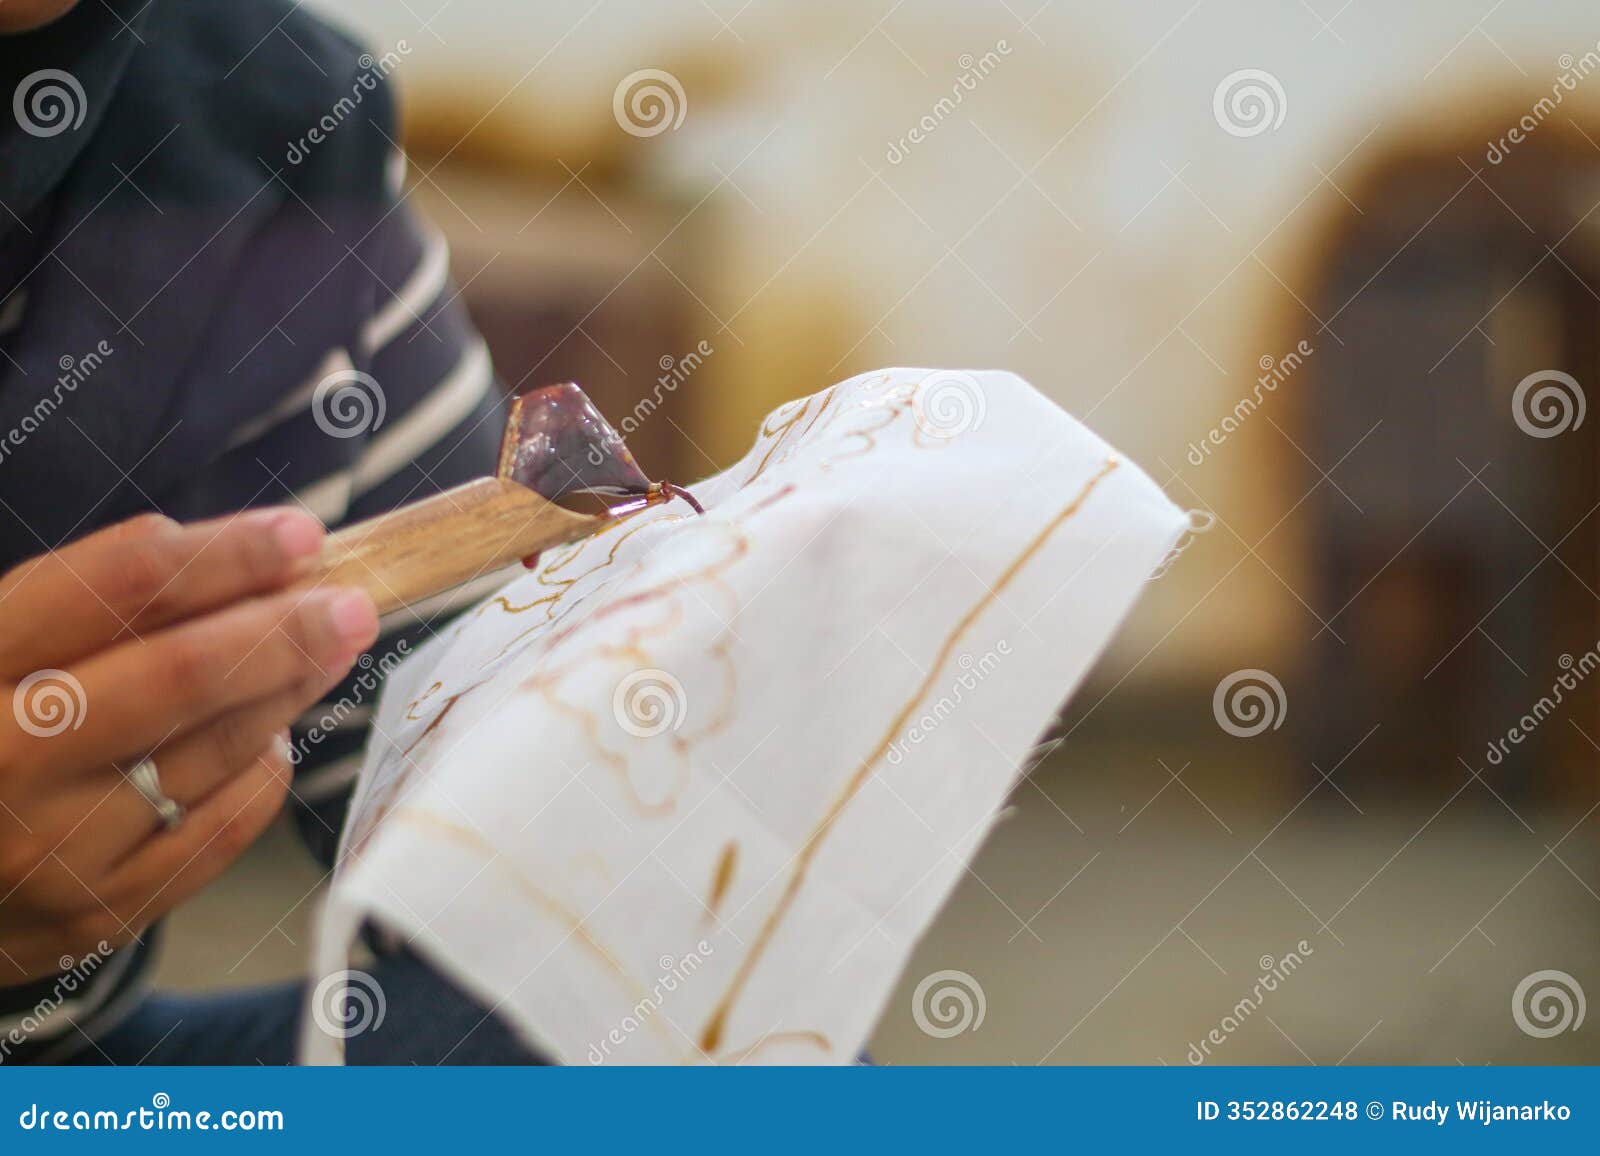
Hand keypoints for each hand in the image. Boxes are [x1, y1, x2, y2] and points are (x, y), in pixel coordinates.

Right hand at [0, 509, 378, 981]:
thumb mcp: (4, 647)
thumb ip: (103, 604)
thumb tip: (254, 559)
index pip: (117, 587)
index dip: (224, 553)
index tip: (298, 533)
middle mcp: (7, 757)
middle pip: (181, 674)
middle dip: (284, 630)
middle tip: (350, 604)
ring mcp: (55, 845)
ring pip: (218, 748)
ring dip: (291, 687)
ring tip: (329, 647)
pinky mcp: (102, 911)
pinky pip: (224, 825)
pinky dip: (264, 768)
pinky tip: (270, 735)